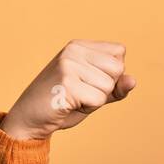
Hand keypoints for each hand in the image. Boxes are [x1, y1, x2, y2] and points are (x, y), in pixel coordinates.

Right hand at [0, 40, 135, 140]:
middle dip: (105, 88)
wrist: (31, 118)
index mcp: (79, 46)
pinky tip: (69, 104)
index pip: (119, 53)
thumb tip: (133, 80)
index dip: (111, 74)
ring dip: (96, 100)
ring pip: (108, 85)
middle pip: (117, 69)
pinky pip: (98, 99)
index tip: (88, 82)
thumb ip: (116, 87)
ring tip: (74, 98)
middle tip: (81, 93)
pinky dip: (88, 107)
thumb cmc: (64, 104)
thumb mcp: (95, 93)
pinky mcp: (67, 82)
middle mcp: (74, 50)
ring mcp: (68, 64)